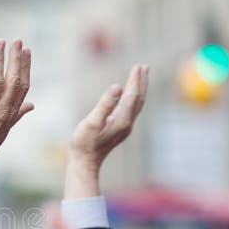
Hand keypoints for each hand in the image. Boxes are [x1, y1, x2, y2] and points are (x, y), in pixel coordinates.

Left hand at [0, 38, 33, 188]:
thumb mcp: (5, 129)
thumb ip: (18, 114)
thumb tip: (32, 105)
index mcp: (10, 114)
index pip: (23, 87)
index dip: (26, 67)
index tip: (27, 50)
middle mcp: (1, 111)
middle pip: (13, 81)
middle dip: (15, 59)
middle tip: (16, 40)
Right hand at [65, 64, 148, 198]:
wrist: (84, 163)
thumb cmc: (84, 143)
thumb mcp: (91, 122)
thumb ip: (104, 105)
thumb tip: (117, 87)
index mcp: (122, 120)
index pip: (132, 95)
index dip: (135, 80)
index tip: (138, 66)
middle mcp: (127, 124)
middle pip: (139, 99)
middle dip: (141, 82)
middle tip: (144, 66)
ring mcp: (125, 128)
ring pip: (136, 105)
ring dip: (139, 89)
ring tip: (140, 77)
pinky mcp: (120, 130)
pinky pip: (131, 110)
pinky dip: (133, 99)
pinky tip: (129, 96)